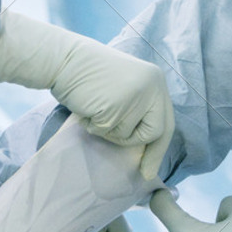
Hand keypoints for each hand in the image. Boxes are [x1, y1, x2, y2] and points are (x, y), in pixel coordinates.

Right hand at [48, 39, 174, 181]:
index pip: (166, 122)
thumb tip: (146, 146)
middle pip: (154, 133)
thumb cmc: (90, 75)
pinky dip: (93, 125)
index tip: (149, 171)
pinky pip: (106, 131)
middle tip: (131, 163)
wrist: (65, 59)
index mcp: (156, 80)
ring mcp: (135, 96)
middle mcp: (152, 87)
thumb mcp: (127, 86)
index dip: (159, 149)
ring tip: (95, 107)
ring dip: (107, 129)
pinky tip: (87, 106)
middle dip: (135, 143)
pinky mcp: (115, 106)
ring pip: (126, 135)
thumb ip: (140, 108)